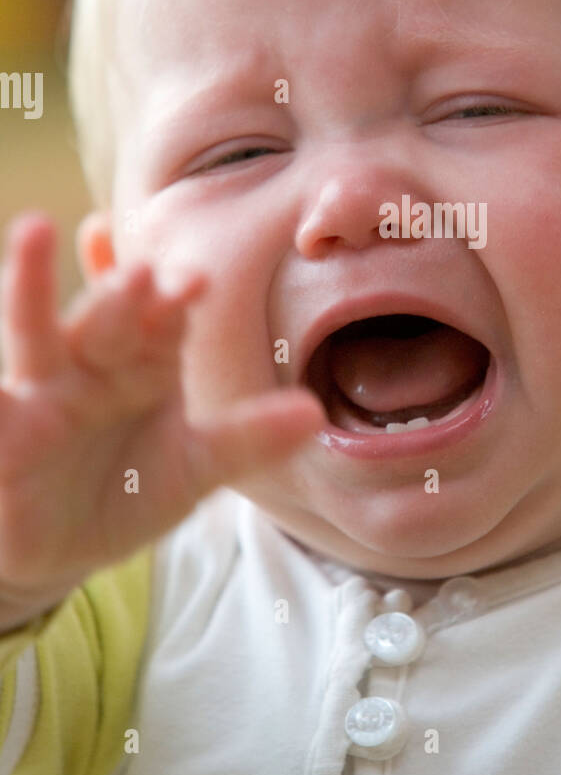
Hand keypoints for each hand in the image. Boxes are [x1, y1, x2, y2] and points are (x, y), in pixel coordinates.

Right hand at [0, 213, 324, 625]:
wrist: (64, 546)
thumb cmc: (128, 489)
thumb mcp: (194, 468)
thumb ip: (248, 439)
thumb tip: (315, 414)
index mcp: (142, 364)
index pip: (160, 324)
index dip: (174, 303)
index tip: (195, 283)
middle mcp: (90, 365)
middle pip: (103, 319)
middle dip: (119, 294)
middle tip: (140, 270)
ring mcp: (39, 393)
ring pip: (36, 332)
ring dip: (36, 284)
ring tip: (38, 229)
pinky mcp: (3, 430)